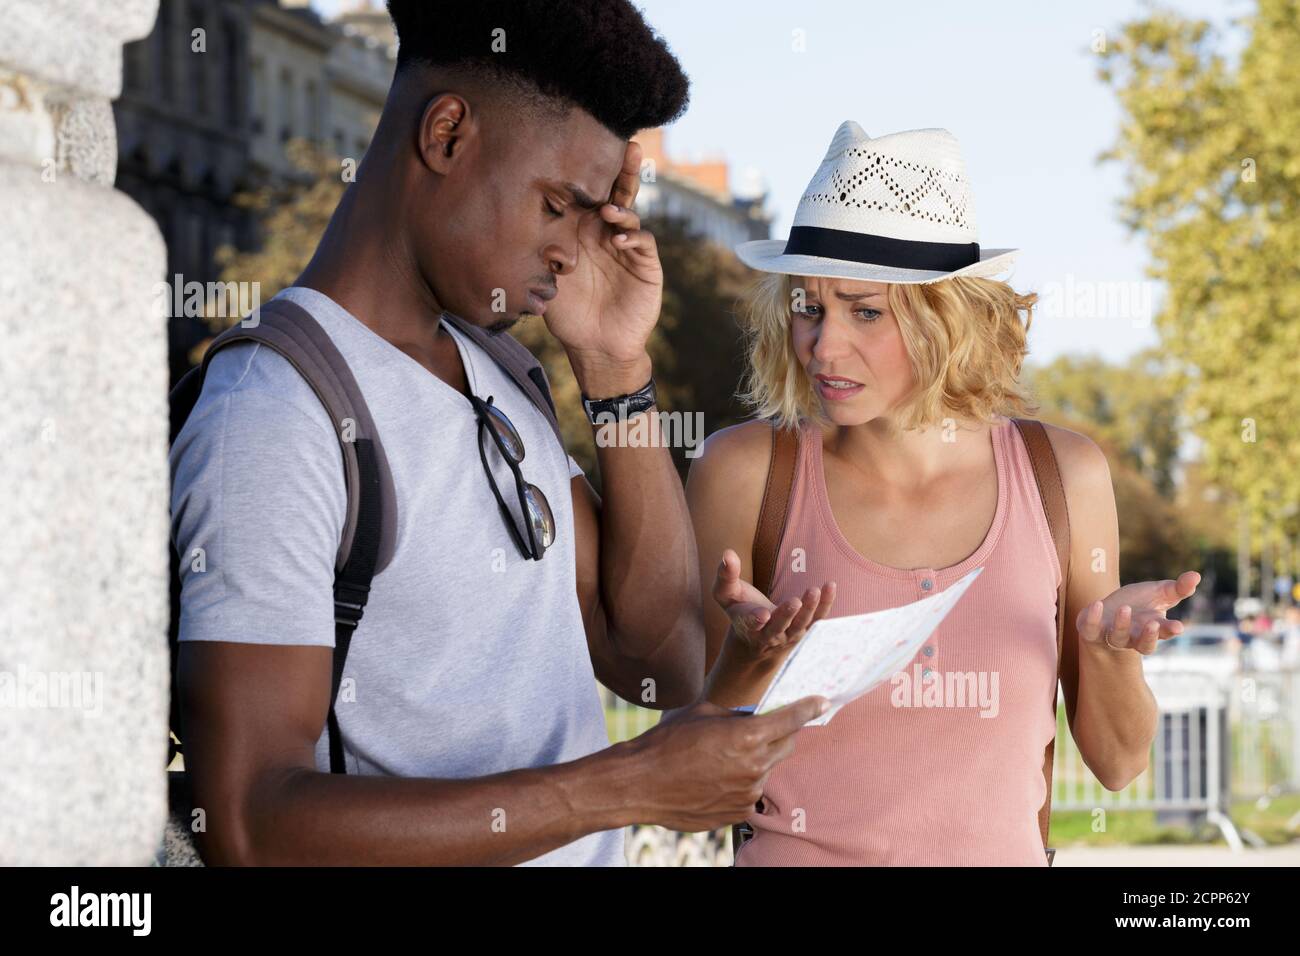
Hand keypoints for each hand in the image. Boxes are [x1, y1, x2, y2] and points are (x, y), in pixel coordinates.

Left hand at [544, 140, 661, 387]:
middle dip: (623, 170)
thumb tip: (508, 229)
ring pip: (631, 214)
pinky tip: (619, 238)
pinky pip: (643, 242)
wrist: (594, 346)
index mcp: (582, 232)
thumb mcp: (545, 281)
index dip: (588, 174)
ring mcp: (628, 247)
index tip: (583, 148)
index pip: (588, 196)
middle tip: (627, 146)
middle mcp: (606, 234)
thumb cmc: (567, 314)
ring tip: (609, 211)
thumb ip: (537, 255)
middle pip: (617, 194)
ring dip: (622, 208)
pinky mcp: (646, 265)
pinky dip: (633, 235)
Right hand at [631, 695, 828, 831]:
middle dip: (780, 734)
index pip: (793, 719)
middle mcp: (754, 766)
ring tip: (720, 759)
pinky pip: (751, 792)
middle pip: (786, 745)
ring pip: (767, 770)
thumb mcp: (703, 713)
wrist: (642, 783)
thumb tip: (752, 716)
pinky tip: (714, 779)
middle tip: (760, 730)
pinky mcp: (738, 813)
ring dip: (756, 761)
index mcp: (748, 736)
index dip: (810, 707)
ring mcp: (748, 793)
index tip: (822, 701)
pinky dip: (741, 782)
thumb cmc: (667, 743)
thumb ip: (736, 714)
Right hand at [712, 548, 836, 660]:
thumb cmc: (739, 608)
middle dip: (786, 615)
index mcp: (747, 626)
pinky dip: (825, 604)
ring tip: (813, 590)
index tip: (762, 615)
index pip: (751, 624)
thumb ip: (725, 575)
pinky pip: (817, 618)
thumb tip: (727, 554)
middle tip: (794, 602)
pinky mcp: (805, 629)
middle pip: (779, 627)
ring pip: (801, 624)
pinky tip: (830, 585)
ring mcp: (789, 635)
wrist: (756, 640)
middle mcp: (769, 635)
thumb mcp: (726, 594)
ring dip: (809, 609)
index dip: (756, 620)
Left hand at [1076, 571, 1200, 653]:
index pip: (1164, 633)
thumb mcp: (1160, 592)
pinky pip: (1091, 630)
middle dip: (1149, 636)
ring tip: (1125, 609)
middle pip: (1144, 645)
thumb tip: (1196, 575)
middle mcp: (1134, 637)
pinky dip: (1093, 619)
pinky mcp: (1091, 632)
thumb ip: (1178, 588)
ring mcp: (1112, 636)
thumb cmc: (1137, 602)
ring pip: (1118, 638)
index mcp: (1153, 629)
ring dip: (1122, 625)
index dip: (1170, 631)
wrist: (1106, 610)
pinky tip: (1097, 605)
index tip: (1178, 626)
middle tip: (1154, 623)